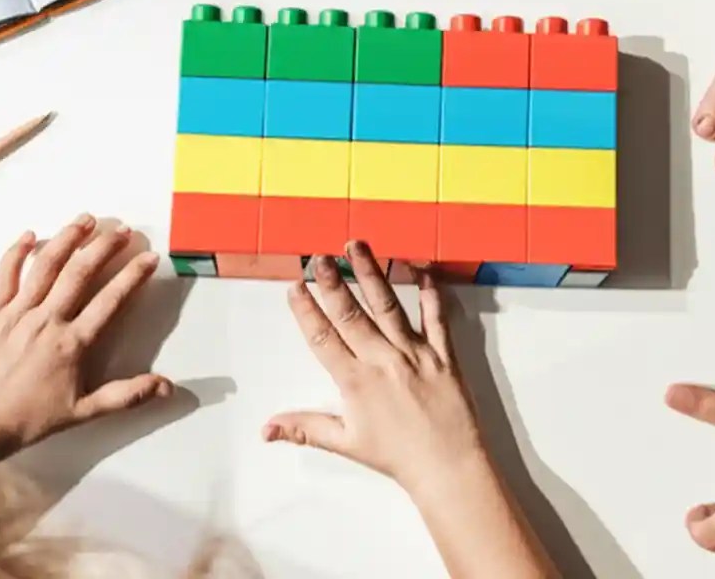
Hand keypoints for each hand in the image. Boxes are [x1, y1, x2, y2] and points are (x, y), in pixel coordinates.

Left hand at [0, 215, 170, 454]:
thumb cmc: (29, 419)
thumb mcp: (83, 412)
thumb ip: (126, 395)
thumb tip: (166, 386)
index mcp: (72, 344)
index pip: (110, 301)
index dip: (133, 276)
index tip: (149, 257)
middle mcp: (47, 321)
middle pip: (79, 273)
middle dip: (104, 247)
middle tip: (123, 229)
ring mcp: (18, 314)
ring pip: (45, 267)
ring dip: (67, 239)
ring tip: (86, 219)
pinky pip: (4, 277)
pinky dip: (15, 254)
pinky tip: (28, 235)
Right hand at [263, 241, 488, 494]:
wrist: (448, 467)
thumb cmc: (397, 457)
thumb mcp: (346, 442)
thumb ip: (305, 428)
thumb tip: (265, 430)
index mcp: (356, 382)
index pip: (323, 338)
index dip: (306, 311)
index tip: (295, 287)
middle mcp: (383, 362)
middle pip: (352, 314)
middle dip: (333, 282)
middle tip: (319, 257)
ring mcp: (415, 354)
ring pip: (388, 306)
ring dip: (370, 274)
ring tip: (356, 247)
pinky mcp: (443, 355)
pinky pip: (436, 317)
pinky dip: (430, 292)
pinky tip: (421, 268)